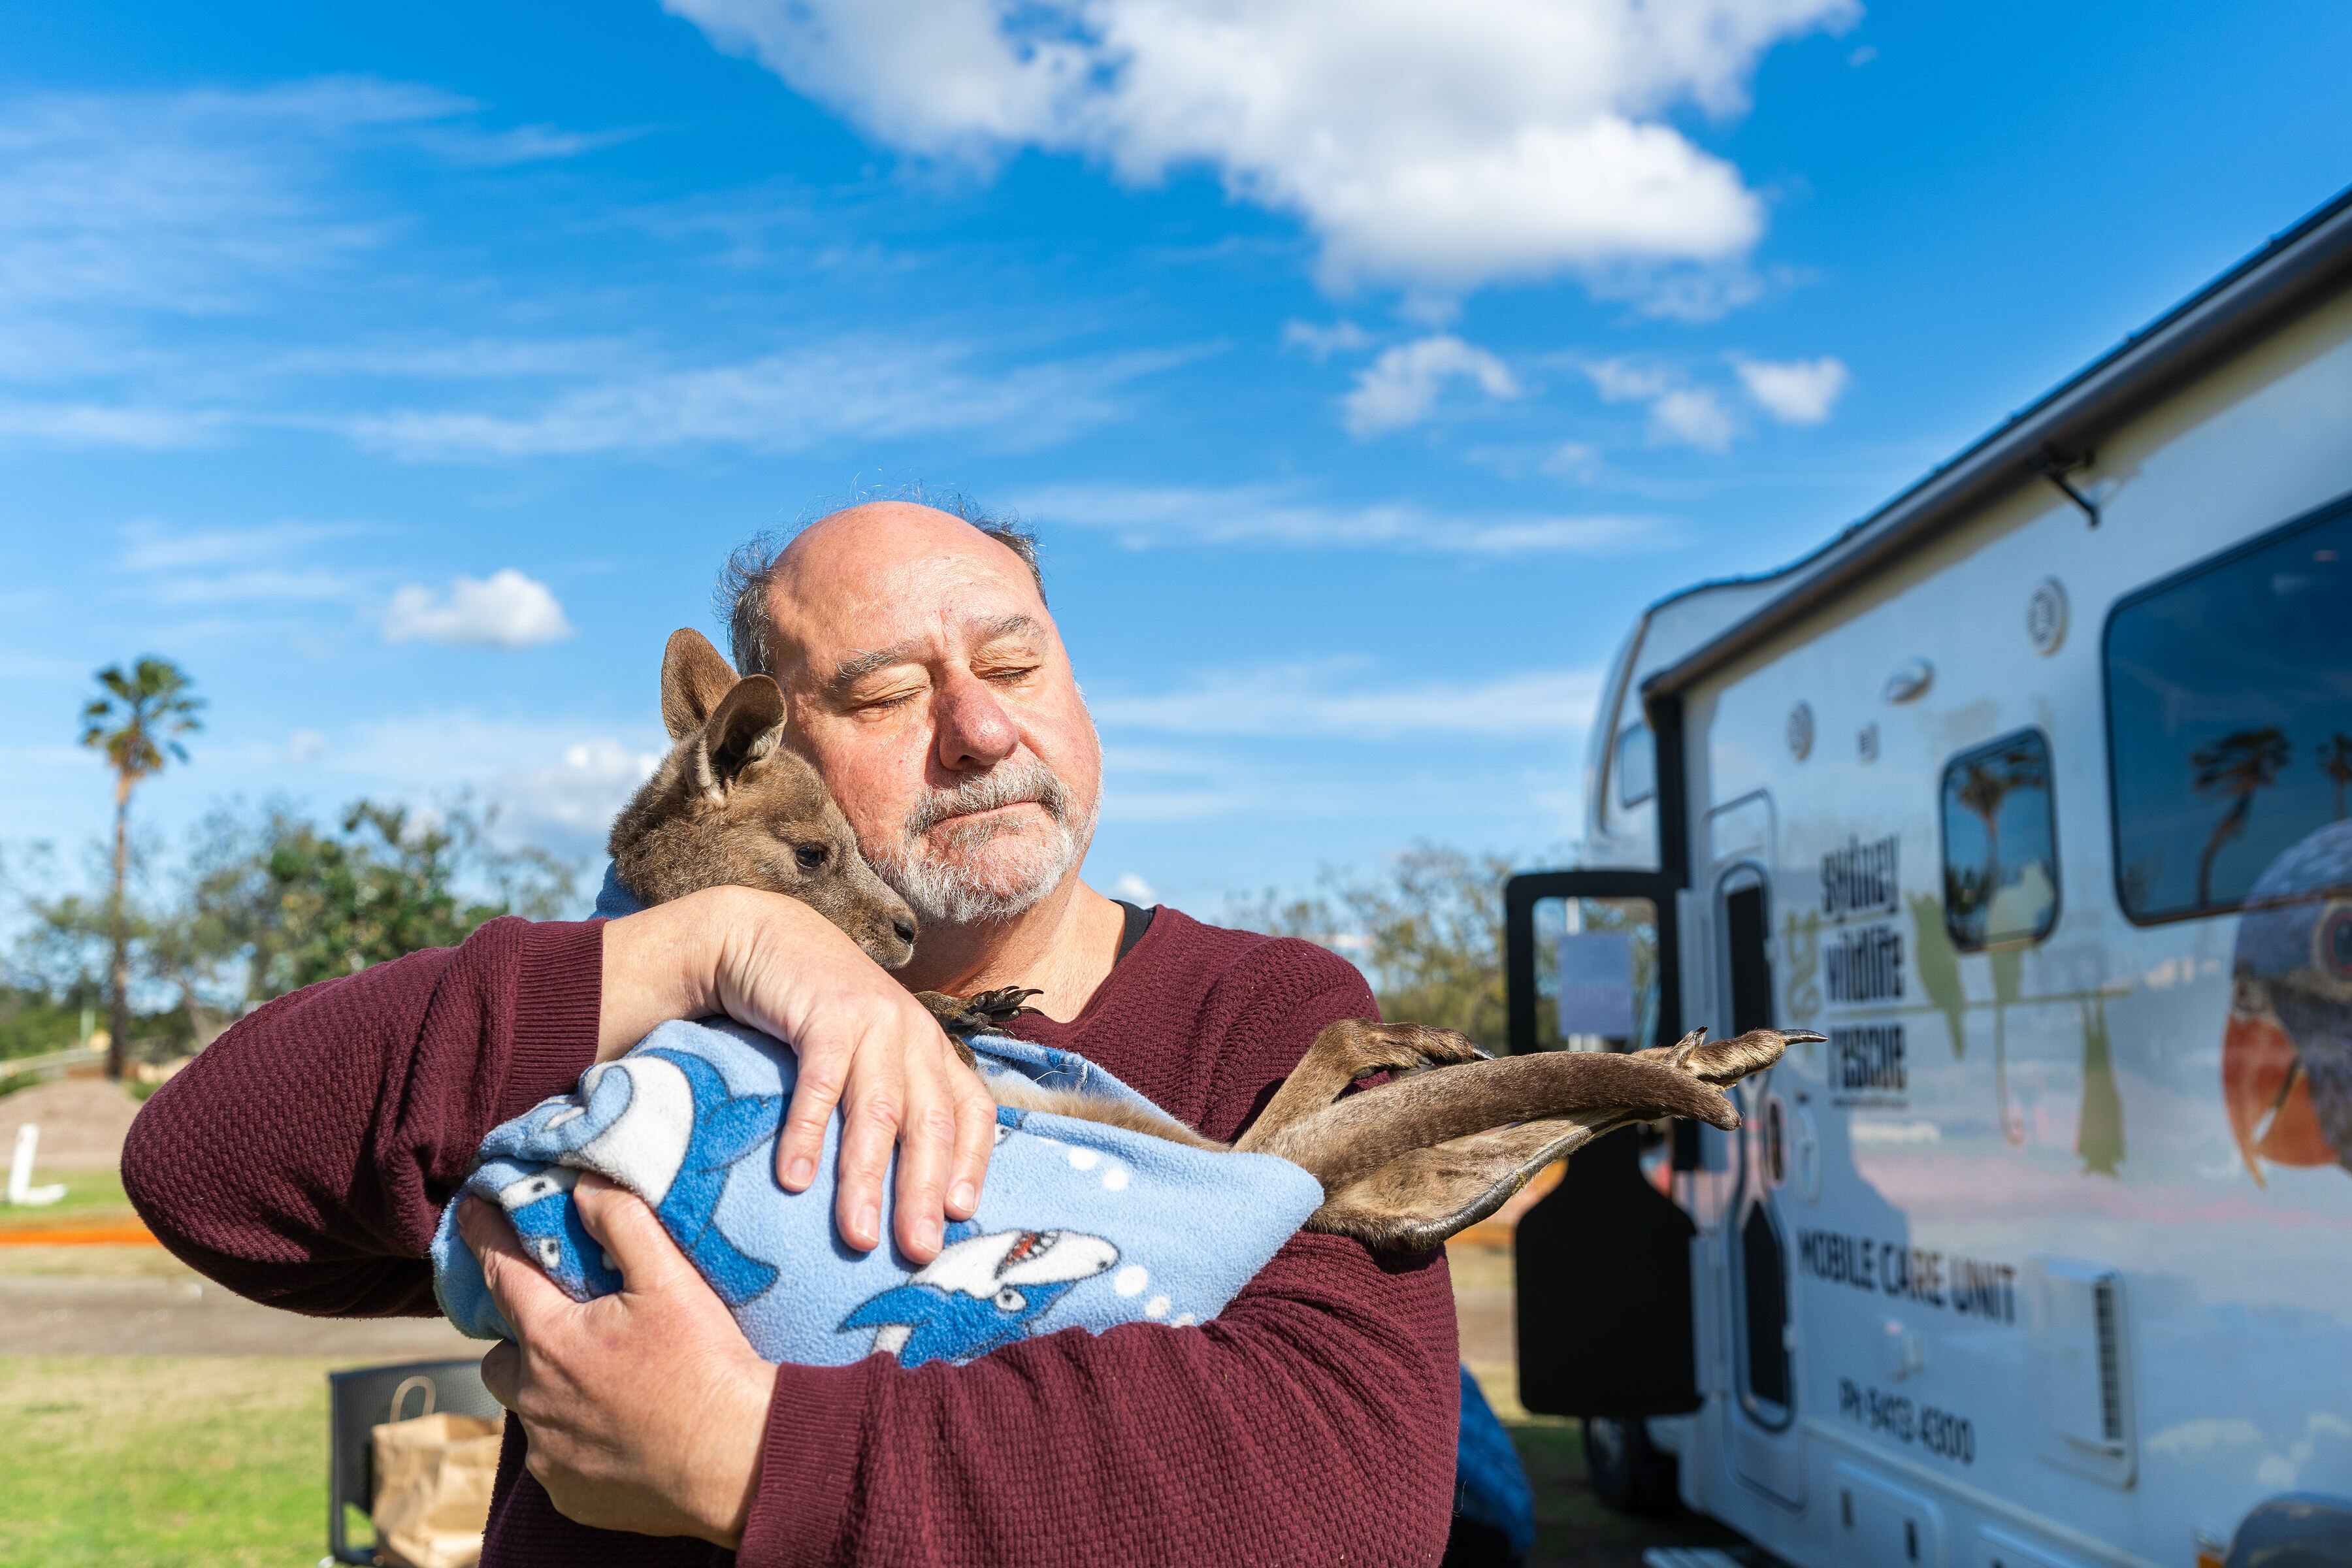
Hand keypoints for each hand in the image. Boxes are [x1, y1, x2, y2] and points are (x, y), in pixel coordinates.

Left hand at [459, 1178, 773, 1546]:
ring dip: (546, 1391)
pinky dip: (572, 1439)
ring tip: (596, 1381)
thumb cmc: (704, 1365)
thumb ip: (621, 1223)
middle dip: (519, 1338)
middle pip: (500, 1358)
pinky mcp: (568, 1492)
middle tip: (563, 1328)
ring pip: (527, 1410)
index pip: (499, 1274)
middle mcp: (535, 1399)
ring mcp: (548, 1452)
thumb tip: (583, 1185)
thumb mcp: (670, 1279)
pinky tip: (616, 1430)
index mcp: (551, 1340)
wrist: (736, 1459)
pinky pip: (553, 1457)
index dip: (483, 1235)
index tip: (471, 1209)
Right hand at [597, 886, 998, 1258]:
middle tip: (918, 1251)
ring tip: (858, 1235)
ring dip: (867, 1178)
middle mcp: (914, 1035)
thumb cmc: (821, 1017)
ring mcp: (873, 1021)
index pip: (972, 1110)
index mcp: (933, 1049)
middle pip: (930, 1122)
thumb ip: (892, 1104)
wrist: (765, 941)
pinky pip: (820, 1082)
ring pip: (878, 1111)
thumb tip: (904, 1194)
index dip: (972, 1161)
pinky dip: (807, 1132)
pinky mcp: (826, 1012)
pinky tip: (793, 1179)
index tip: (960, 1216)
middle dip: (923, 1191)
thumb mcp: (870, 1056)